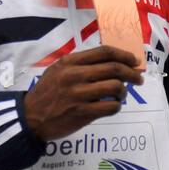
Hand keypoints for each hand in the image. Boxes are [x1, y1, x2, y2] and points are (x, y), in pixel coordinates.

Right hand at [23, 46, 144, 141]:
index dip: (124, 55)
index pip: (104, 52)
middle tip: (138, 78)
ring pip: (115, 87)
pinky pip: (110, 107)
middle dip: (131, 73)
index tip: (134, 61)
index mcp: (70, 62)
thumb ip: (80, 64)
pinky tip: (113, 106)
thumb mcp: (58, 70)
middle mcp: (75, 75)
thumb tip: (111, 62)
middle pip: (114, 69)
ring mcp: (79, 95)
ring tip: (122, 94)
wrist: (30, 117)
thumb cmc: (47, 93)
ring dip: (124, 91)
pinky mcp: (82, 113)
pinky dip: (117, 106)